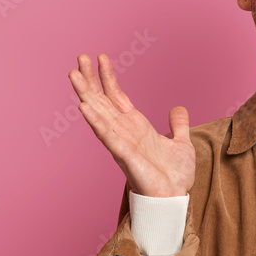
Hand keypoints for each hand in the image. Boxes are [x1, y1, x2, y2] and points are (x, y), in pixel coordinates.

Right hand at [68, 53, 194, 197]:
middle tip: (78, 57)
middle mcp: (124, 131)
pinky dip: (96, 121)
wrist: (175, 198)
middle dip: (91, 79)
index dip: (108, 77)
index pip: (117, 96)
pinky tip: (84, 107)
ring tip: (73, 75)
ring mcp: (122, 142)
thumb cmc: (175, 175)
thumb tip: (178, 109)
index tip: (100, 57)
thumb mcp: (182, 143)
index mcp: (136, 126)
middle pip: (102, 100)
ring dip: (86, 94)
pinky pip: (107, 136)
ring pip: (100, 113)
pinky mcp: (124, 156)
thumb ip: (178, 125)